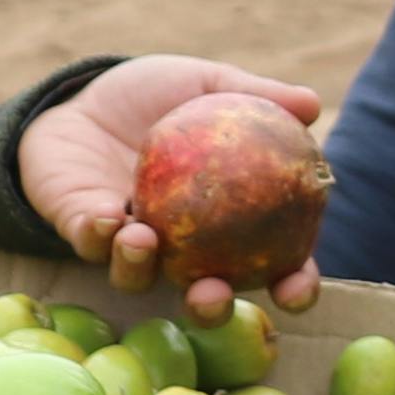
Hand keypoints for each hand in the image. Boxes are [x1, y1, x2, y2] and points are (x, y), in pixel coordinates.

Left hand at [22, 53, 331, 318]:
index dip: (290, 286)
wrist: (85, 94)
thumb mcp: (206, 86)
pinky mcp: (83, 233)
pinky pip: (90, 243)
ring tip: (143, 238)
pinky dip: (98, 234)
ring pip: (138, 278)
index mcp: (226, 226)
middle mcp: (182, 249)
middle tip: (213, 295)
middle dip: (209, 308)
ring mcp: (130, 248)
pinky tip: (105, 215)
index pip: (272, 266)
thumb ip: (256, 96)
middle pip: (203, 295)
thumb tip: (311, 104)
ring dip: (141, 267)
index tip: (296, 289)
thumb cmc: (156, 97)